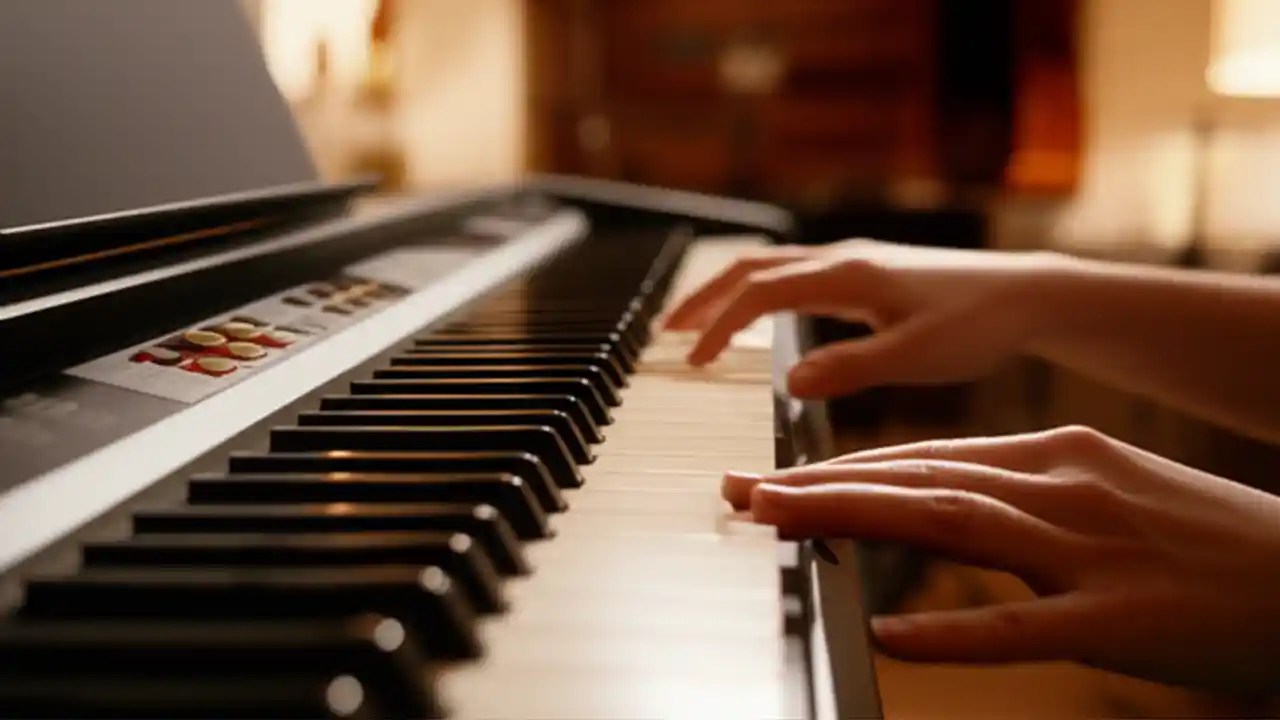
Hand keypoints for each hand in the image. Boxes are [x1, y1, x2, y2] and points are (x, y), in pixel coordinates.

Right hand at [662, 239, 1063, 397]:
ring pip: (770, 269)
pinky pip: (794, 277)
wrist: (1026, 294)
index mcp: (846, 276)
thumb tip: (787, 382)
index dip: (720, 327)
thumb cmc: (977, 324)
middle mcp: (842, 260)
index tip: (691, 362)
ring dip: (727, 293)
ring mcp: (852, 264)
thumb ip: (850, 368)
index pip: (760, 294)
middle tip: (666, 334)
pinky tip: (757, 317)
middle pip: (751, 269)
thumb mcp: (915, 355)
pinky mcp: (865, 275)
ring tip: (696, 325)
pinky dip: (758, 295)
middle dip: (703, 299)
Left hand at [723, 425, 1279, 693]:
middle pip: (919, 478)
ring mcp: (1091, 551)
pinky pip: (1021, 628)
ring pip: (951, 525)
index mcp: (1060, 456)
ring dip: (854, 519)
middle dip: (821, 483)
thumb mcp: (1104, 490)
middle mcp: (1065, 488)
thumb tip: (934, 497)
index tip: (778, 475)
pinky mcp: (1119, 621)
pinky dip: (950, 632)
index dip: (843, 467)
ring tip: (778, 522)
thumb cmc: (1202, 540)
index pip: (927, 457)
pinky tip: (887, 635)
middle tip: (743, 490)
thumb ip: (1019, 493)